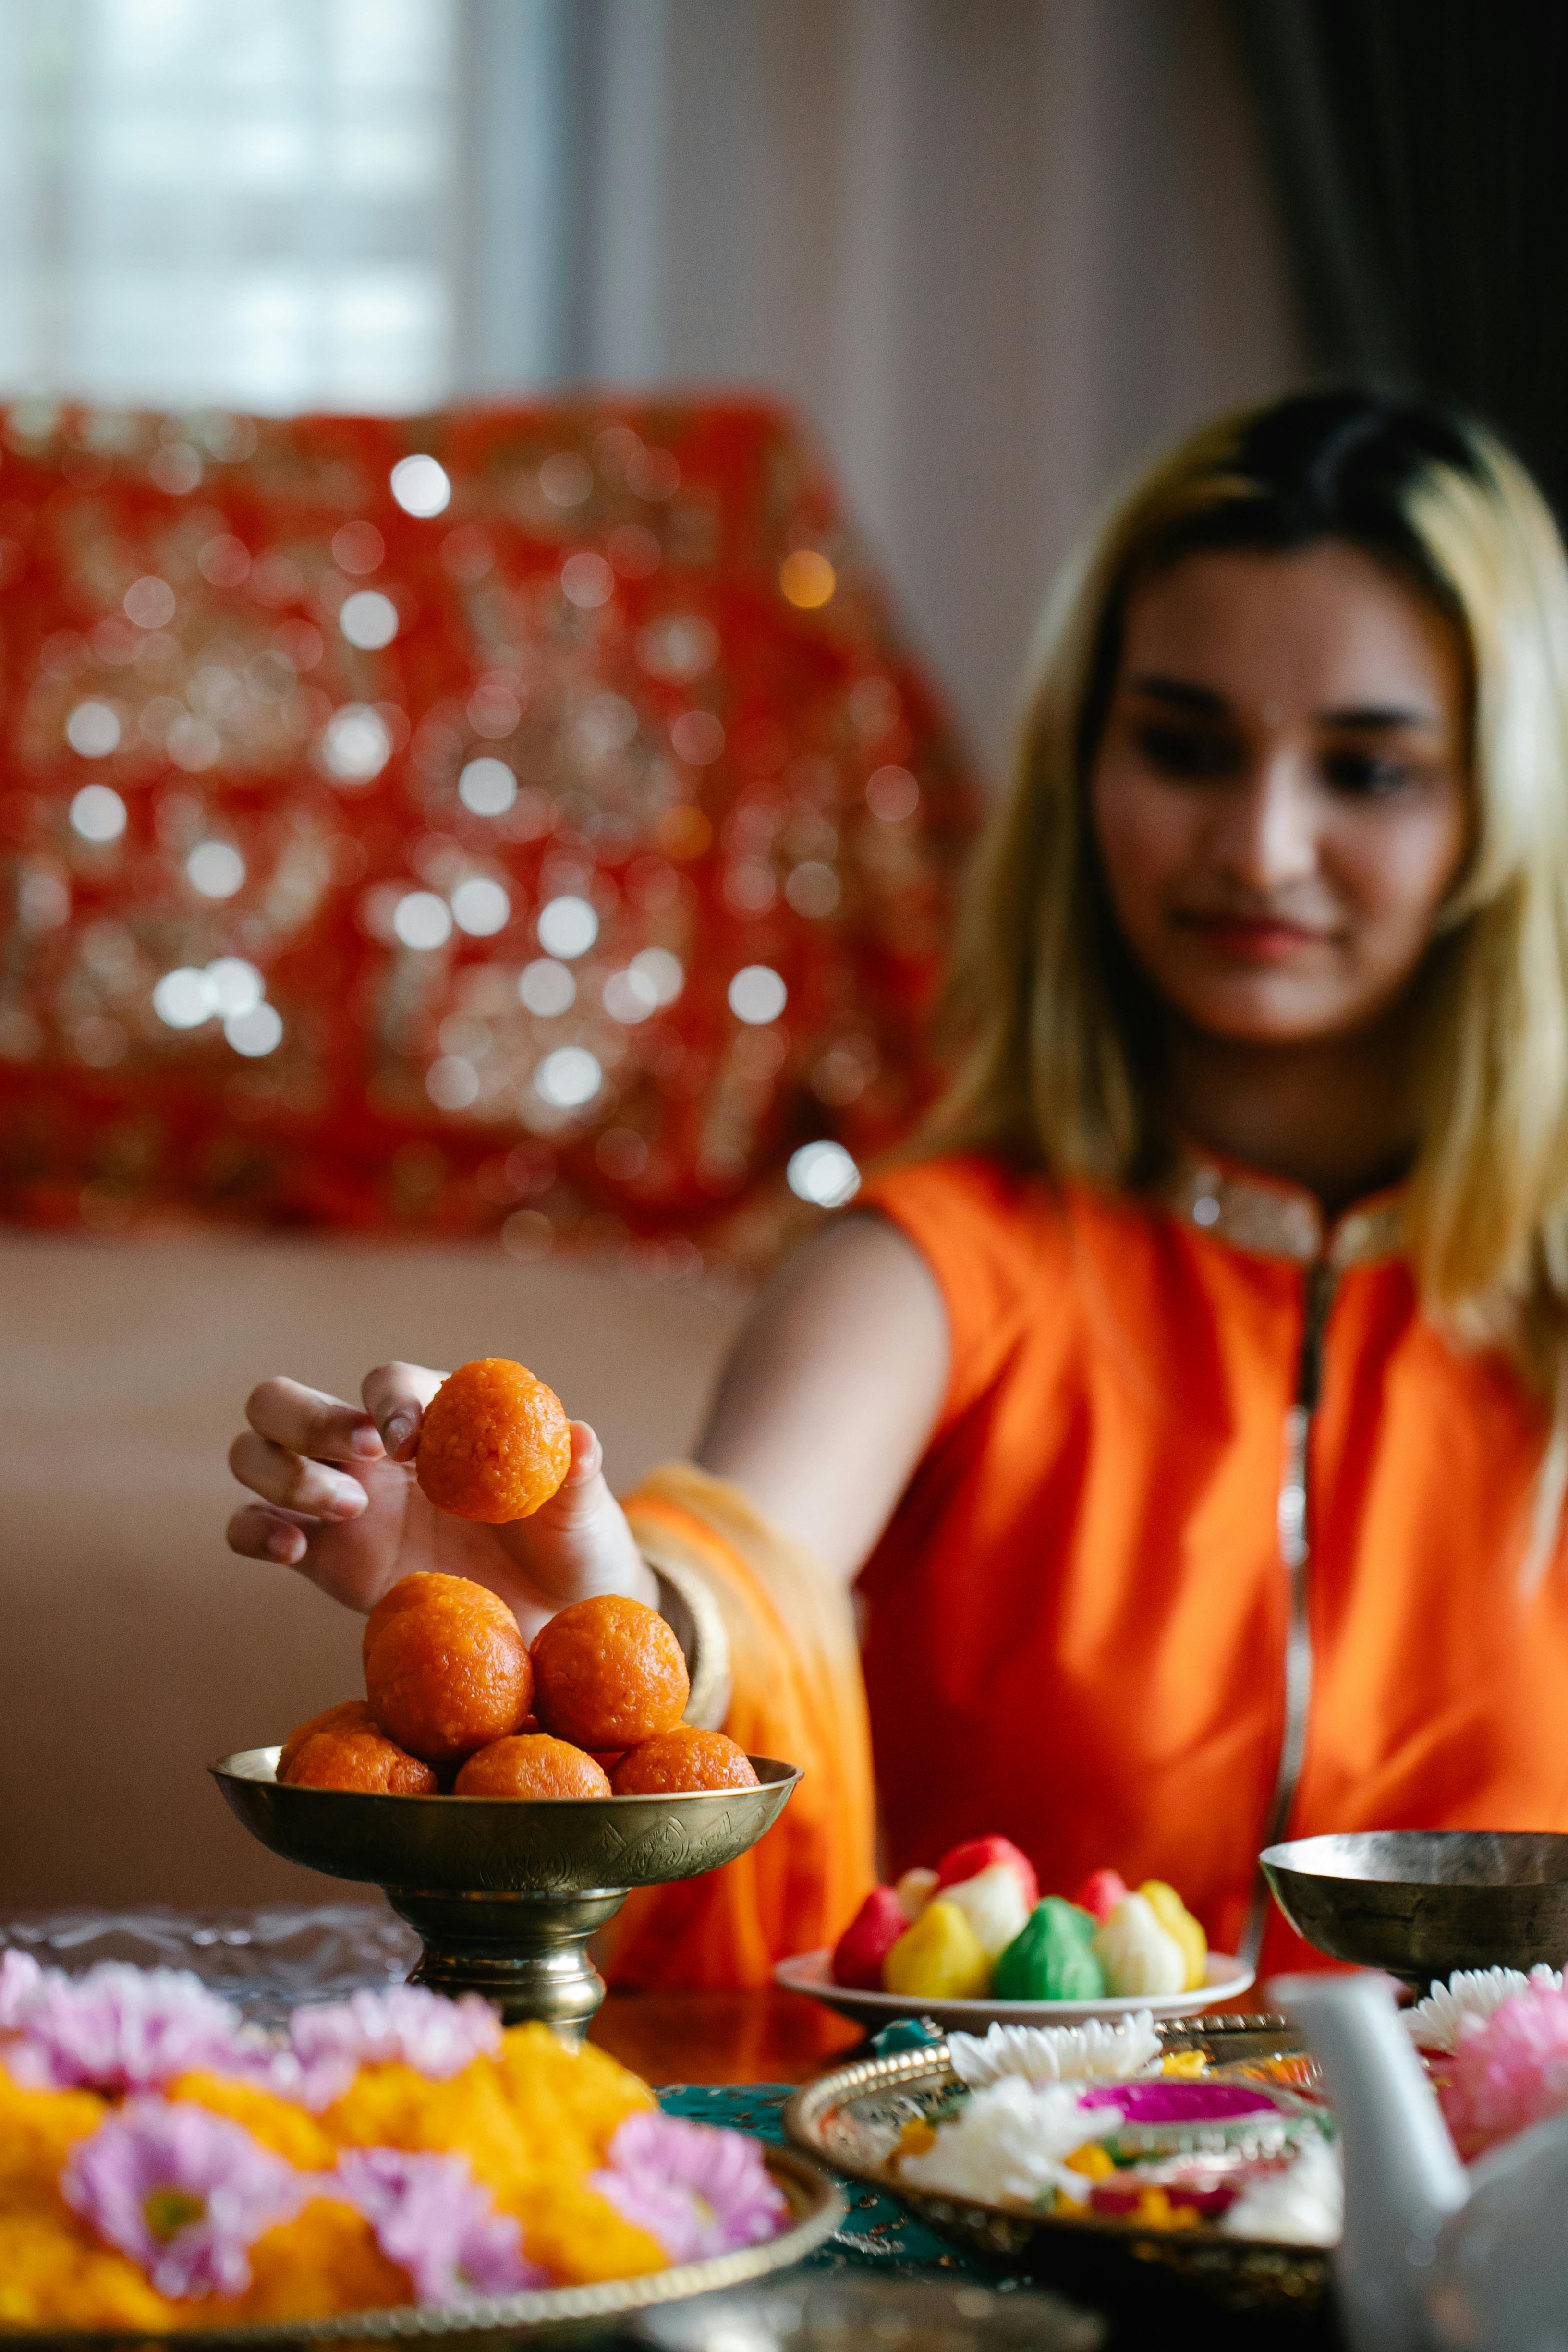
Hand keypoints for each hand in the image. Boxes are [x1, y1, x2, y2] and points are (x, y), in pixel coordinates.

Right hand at [225, 1362, 655, 1641]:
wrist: (550, 1617)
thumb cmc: (567, 1544)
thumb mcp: (581, 1511)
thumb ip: (576, 1474)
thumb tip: (579, 1437)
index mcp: (432, 1417)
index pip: (388, 1381)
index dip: (389, 1399)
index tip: (407, 1437)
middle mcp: (371, 1451)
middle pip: (287, 1401)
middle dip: (307, 1419)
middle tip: (362, 1458)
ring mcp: (337, 1502)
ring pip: (255, 1455)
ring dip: (283, 1472)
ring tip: (347, 1509)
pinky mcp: (320, 1557)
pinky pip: (251, 1528)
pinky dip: (254, 1529)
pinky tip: (291, 1546)